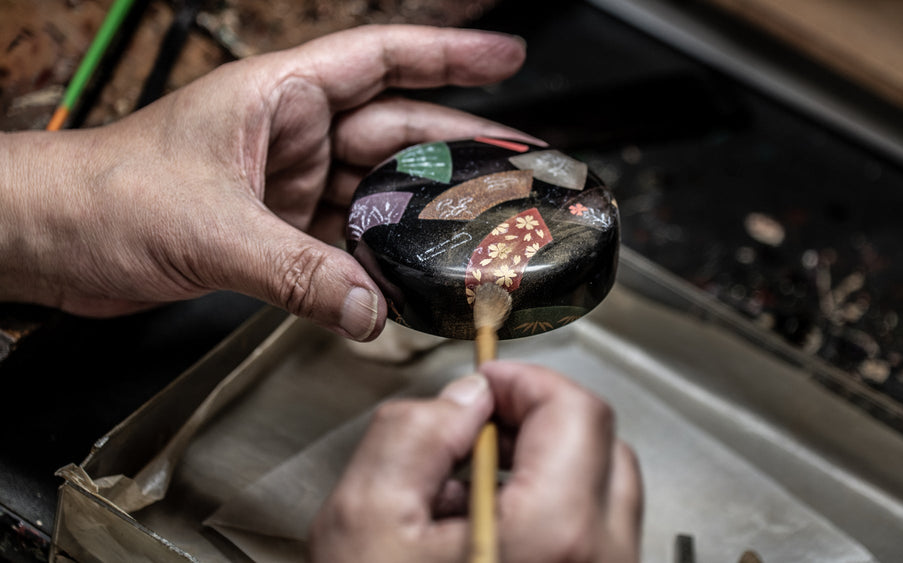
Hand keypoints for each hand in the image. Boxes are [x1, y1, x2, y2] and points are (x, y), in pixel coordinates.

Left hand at [0, 25, 534, 339]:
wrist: (55, 241)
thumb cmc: (104, 192)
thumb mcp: (212, 228)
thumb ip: (298, 273)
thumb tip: (368, 308)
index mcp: (280, 97)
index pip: (384, 57)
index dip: (451, 53)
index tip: (507, 55)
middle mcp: (293, 134)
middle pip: (397, 130)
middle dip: (460, 146)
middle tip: (518, 165)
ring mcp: (289, 183)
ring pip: (377, 191)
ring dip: (423, 212)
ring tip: (479, 226)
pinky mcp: (278, 229)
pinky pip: (347, 241)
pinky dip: (377, 261)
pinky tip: (410, 276)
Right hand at [308, 361, 642, 561]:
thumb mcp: (366, 522)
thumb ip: (414, 434)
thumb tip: (464, 400)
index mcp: (555, 536)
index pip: (578, 411)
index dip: (526, 380)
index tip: (487, 385)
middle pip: (603, 444)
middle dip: (539, 419)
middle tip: (480, 427)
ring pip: (606, 489)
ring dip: (548, 464)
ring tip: (475, 485)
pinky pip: (597, 535)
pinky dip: (555, 509)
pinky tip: (492, 528)